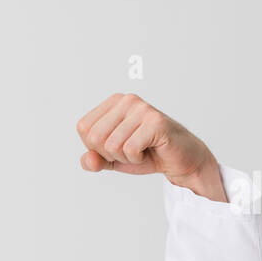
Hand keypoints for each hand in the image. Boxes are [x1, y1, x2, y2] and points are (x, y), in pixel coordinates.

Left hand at [75, 93, 225, 202]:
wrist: (178, 159)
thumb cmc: (145, 153)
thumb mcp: (112, 159)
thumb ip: (94, 160)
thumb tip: (88, 160)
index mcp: (113, 102)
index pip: (83, 128)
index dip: (95, 146)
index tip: (116, 146)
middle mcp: (127, 100)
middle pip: (94, 137)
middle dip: (109, 154)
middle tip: (129, 151)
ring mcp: (142, 109)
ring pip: (112, 145)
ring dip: (125, 157)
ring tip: (141, 150)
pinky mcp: (155, 122)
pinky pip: (130, 149)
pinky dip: (137, 159)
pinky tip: (149, 150)